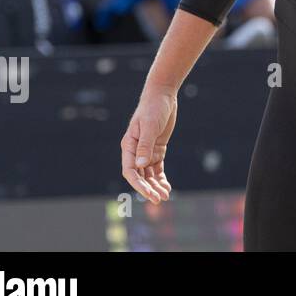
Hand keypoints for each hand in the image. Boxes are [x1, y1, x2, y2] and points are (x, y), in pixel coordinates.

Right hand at [121, 88, 176, 204]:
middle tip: (159, 199)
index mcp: (128, 146)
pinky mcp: (157, 149)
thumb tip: (141, 165)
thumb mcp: (150, 126)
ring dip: (155, 186)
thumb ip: (145, 145)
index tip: (148, 192)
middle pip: (139, 175)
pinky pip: (157, 168)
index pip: (130, 170)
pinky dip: (161, 178)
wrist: (162, 96)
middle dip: (148, 188)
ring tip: (165, 196)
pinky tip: (167, 187)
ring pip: (149, 174)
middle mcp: (135, 151)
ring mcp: (146, 151)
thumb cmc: (153, 108)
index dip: (138, 184)